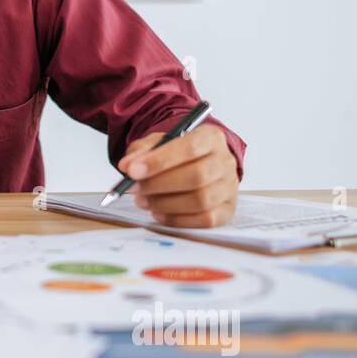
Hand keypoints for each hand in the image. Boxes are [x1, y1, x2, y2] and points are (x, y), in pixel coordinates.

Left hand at [116, 124, 238, 227]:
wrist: (195, 164)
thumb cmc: (176, 154)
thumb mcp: (156, 144)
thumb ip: (141, 152)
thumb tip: (127, 166)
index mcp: (211, 137)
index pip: (190, 148)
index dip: (160, 161)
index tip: (133, 171)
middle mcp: (225, 161)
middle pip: (197, 176)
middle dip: (158, 184)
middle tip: (133, 188)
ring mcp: (229, 187)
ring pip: (200, 200)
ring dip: (165, 203)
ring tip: (143, 201)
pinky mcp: (227, 210)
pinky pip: (205, 219)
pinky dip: (177, 219)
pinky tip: (158, 213)